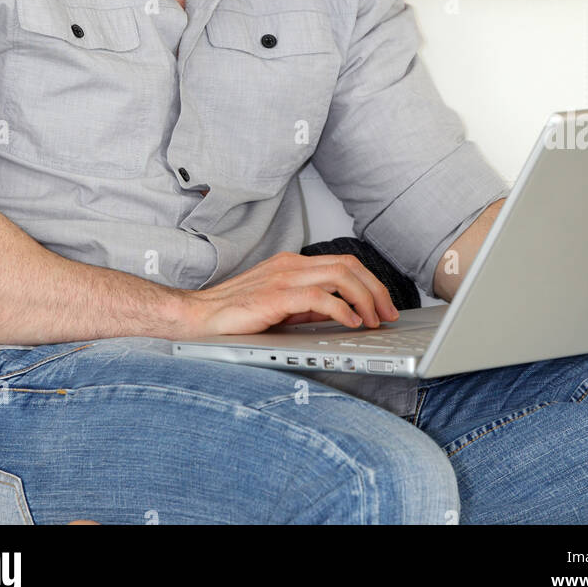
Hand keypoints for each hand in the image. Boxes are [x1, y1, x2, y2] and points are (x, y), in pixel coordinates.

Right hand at [180, 252, 399, 337]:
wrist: (198, 317)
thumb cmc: (235, 314)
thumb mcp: (280, 308)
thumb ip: (307, 307)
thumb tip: (342, 315)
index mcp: (292, 264)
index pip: (343, 263)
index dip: (370, 283)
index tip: (383, 305)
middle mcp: (291, 265)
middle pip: (349, 264)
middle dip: (376, 289)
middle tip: (389, 314)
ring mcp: (284, 277)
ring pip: (340, 275)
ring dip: (365, 298)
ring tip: (375, 321)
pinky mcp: (276, 296)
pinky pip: (320, 296)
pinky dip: (342, 309)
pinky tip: (351, 324)